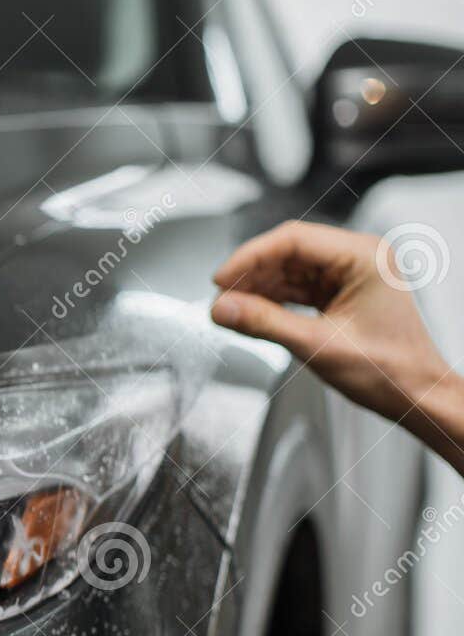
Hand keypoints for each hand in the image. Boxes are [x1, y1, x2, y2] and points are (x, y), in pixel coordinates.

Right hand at [211, 221, 456, 426]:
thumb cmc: (389, 370)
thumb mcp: (317, 345)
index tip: (221, 280)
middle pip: (288, 252)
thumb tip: (222, 308)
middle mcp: (359, 258)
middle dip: (251, 275)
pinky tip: (253, 312)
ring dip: (259, 288)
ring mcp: (350, 274)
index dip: (250, 258)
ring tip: (232, 309)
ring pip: (290, 269)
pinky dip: (274, 300)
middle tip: (221, 299)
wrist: (415, 395)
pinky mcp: (342, 291)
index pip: (293, 240)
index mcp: (364, 257)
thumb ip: (264, 323)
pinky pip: (298, 287)